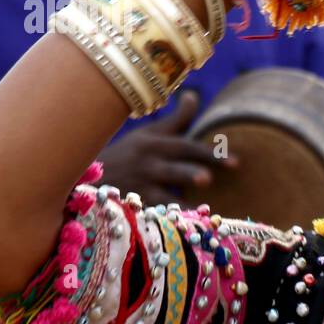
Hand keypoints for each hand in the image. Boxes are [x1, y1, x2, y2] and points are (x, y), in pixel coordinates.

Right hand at [95, 91, 234, 205]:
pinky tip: (181, 227)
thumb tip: (193, 95)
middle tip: (209, 178)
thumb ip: (176, 120)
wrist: (85, 175)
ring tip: (194, 205)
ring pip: (159, 192)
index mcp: (154, 143)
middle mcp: (147, 163)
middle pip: (174, 166)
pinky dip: (163, 219)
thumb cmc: (127, 153)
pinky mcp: (130, 206)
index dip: (210, 153)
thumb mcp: (148, 134)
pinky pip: (149, 214)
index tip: (237, 163)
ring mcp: (138, 185)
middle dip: (192, 171)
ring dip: (175, 197)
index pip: (186, 147)